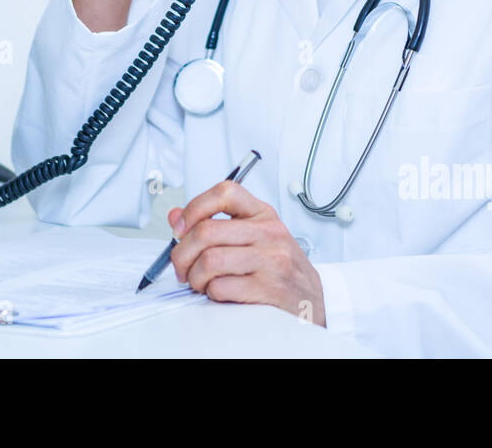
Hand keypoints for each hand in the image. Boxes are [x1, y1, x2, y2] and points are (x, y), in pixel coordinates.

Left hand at [167, 180, 325, 326]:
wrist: (315, 300)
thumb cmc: (280, 267)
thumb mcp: (254, 237)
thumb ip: (215, 223)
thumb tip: (176, 216)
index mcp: (263, 213)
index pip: (225, 192)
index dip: (194, 208)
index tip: (181, 228)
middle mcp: (269, 232)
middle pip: (206, 231)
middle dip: (181, 254)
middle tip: (181, 267)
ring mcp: (271, 260)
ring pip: (209, 260)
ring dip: (195, 277)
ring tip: (199, 282)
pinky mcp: (269, 288)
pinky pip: (221, 287)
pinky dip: (211, 294)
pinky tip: (219, 293)